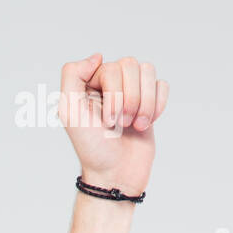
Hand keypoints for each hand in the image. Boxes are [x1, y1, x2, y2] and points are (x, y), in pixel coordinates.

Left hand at [58, 53, 168, 197]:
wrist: (115, 176)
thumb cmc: (92, 148)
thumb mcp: (70, 113)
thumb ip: (72, 76)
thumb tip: (98, 56)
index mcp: (90, 83)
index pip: (110, 67)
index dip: (113, 93)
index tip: (105, 121)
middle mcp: (111, 84)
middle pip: (131, 65)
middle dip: (129, 99)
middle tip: (119, 125)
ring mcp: (132, 92)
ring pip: (148, 71)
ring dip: (144, 103)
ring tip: (133, 126)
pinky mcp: (149, 103)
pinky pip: (162, 85)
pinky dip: (156, 106)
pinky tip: (145, 124)